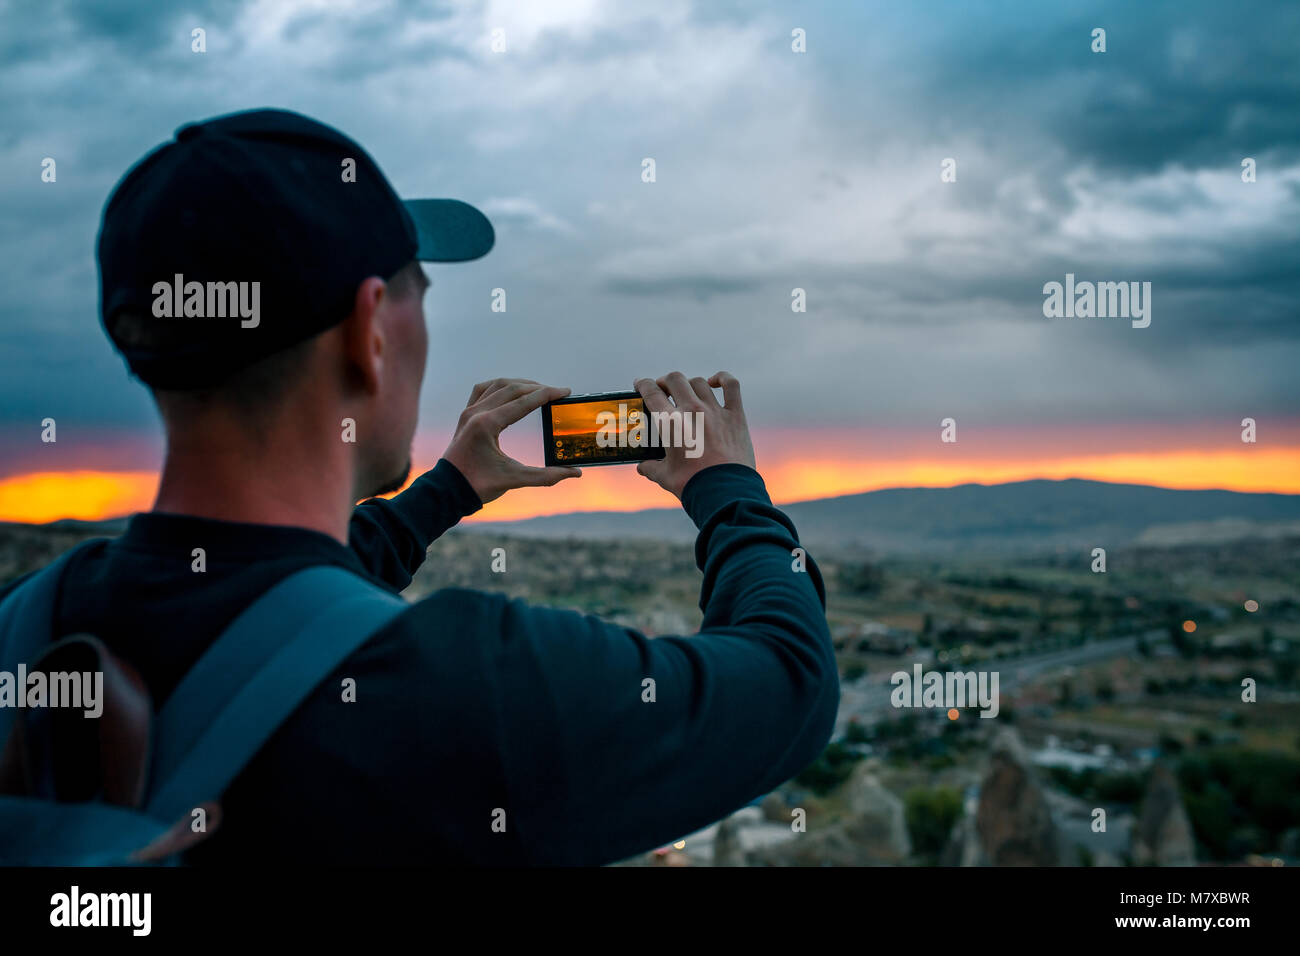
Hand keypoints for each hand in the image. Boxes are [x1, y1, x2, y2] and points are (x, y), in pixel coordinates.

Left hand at [444, 378, 581, 503]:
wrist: (447, 491)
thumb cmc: (477, 486)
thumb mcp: (514, 480)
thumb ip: (546, 476)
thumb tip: (575, 473)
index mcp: (487, 425)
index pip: (523, 402)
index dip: (547, 394)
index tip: (565, 391)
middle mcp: (476, 413)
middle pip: (512, 389)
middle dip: (538, 388)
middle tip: (557, 392)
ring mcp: (468, 412)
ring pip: (497, 385)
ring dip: (520, 384)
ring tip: (539, 389)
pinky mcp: (465, 416)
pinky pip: (483, 390)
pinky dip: (500, 386)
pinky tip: (511, 390)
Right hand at [633, 371, 755, 499]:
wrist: (724, 492)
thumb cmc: (692, 484)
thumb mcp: (665, 477)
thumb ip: (651, 468)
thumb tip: (643, 468)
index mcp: (670, 423)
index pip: (651, 392)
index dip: (643, 384)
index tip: (640, 384)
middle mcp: (692, 410)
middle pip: (675, 379)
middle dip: (665, 381)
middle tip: (662, 389)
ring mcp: (715, 411)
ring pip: (699, 382)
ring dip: (689, 384)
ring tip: (686, 392)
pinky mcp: (735, 416)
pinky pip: (731, 386)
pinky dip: (723, 378)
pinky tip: (716, 382)